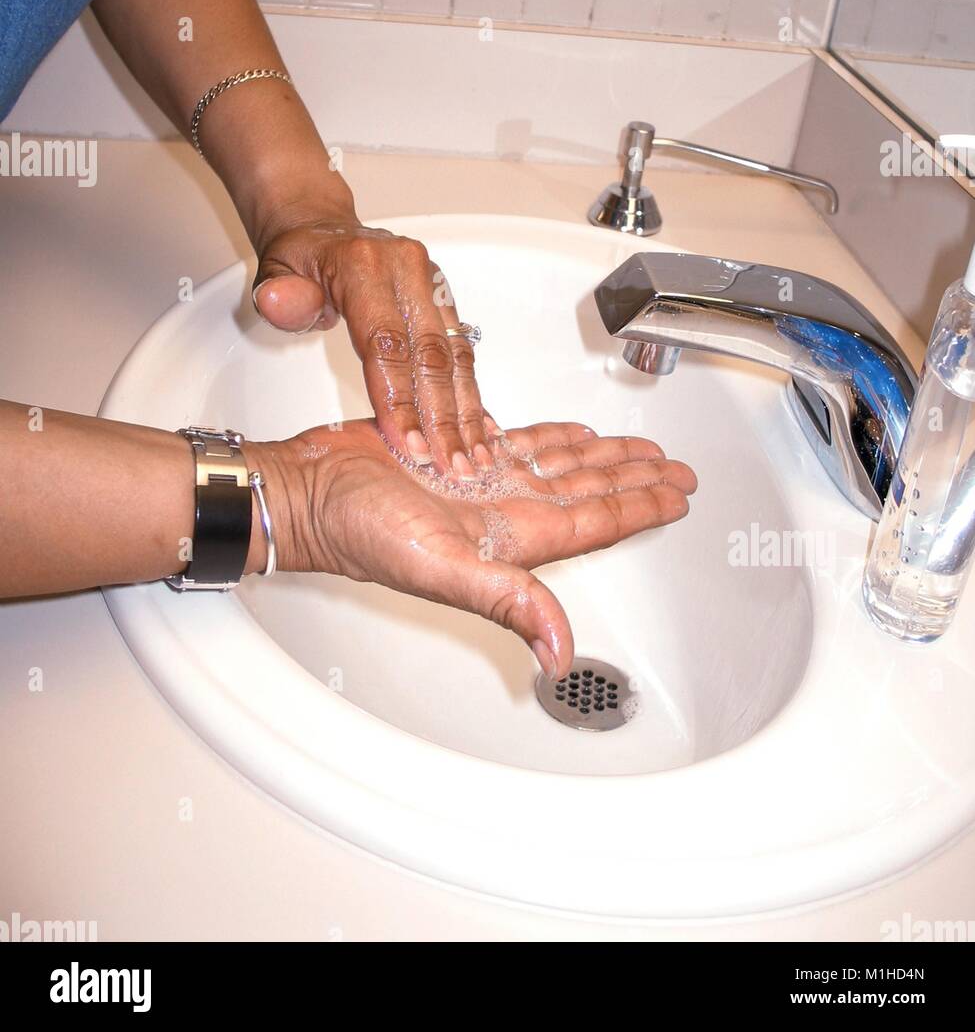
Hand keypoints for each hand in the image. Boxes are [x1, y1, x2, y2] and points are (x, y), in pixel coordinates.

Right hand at [249, 419, 696, 677]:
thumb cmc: (360, 530)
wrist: (310, 488)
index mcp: (513, 537)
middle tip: (678, 471)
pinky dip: (553, 436)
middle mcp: (505, 510)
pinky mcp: (457, 451)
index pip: (597, 522)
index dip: (642, 509)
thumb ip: (508, 601)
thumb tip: (561, 653)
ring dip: (603, 457)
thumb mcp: (442, 568)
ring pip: (563, 463)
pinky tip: (573, 433)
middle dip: (637, 481)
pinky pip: (520, 441)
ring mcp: (483, 482)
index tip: (680, 497)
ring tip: (640, 450)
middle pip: (591, 491)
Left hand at [252, 215, 490, 477]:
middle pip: (431, 353)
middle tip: (451, 467)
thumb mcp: (275, 269)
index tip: (409, 446)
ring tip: (473, 460)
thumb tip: (280, 303)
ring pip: (456, 354)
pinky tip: (482, 430)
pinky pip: (463, 350)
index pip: (385, 340)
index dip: (398, 397)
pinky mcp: (445, 297)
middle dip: (442, 417)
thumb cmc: (300, 259)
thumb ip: (280, 295)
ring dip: (467, 412)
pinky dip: (471, 394)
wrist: (326, 229)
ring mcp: (432, 281)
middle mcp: (407, 268)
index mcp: (363, 264)